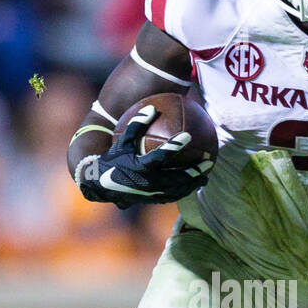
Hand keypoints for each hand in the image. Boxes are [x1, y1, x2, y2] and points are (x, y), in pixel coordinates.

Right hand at [74, 107, 212, 208]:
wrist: (100, 185)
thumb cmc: (112, 159)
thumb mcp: (122, 141)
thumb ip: (136, 125)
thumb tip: (152, 107)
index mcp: (140, 168)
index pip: (160, 156)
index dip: (174, 146)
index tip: (187, 136)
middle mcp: (147, 183)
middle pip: (176, 179)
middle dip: (194, 172)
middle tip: (207, 161)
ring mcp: (151, 194)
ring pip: (177, 191)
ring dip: (193, 184)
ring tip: (206, 176)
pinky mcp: (152, 200)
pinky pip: (172, 196)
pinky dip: (184, 190)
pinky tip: (193, 184)